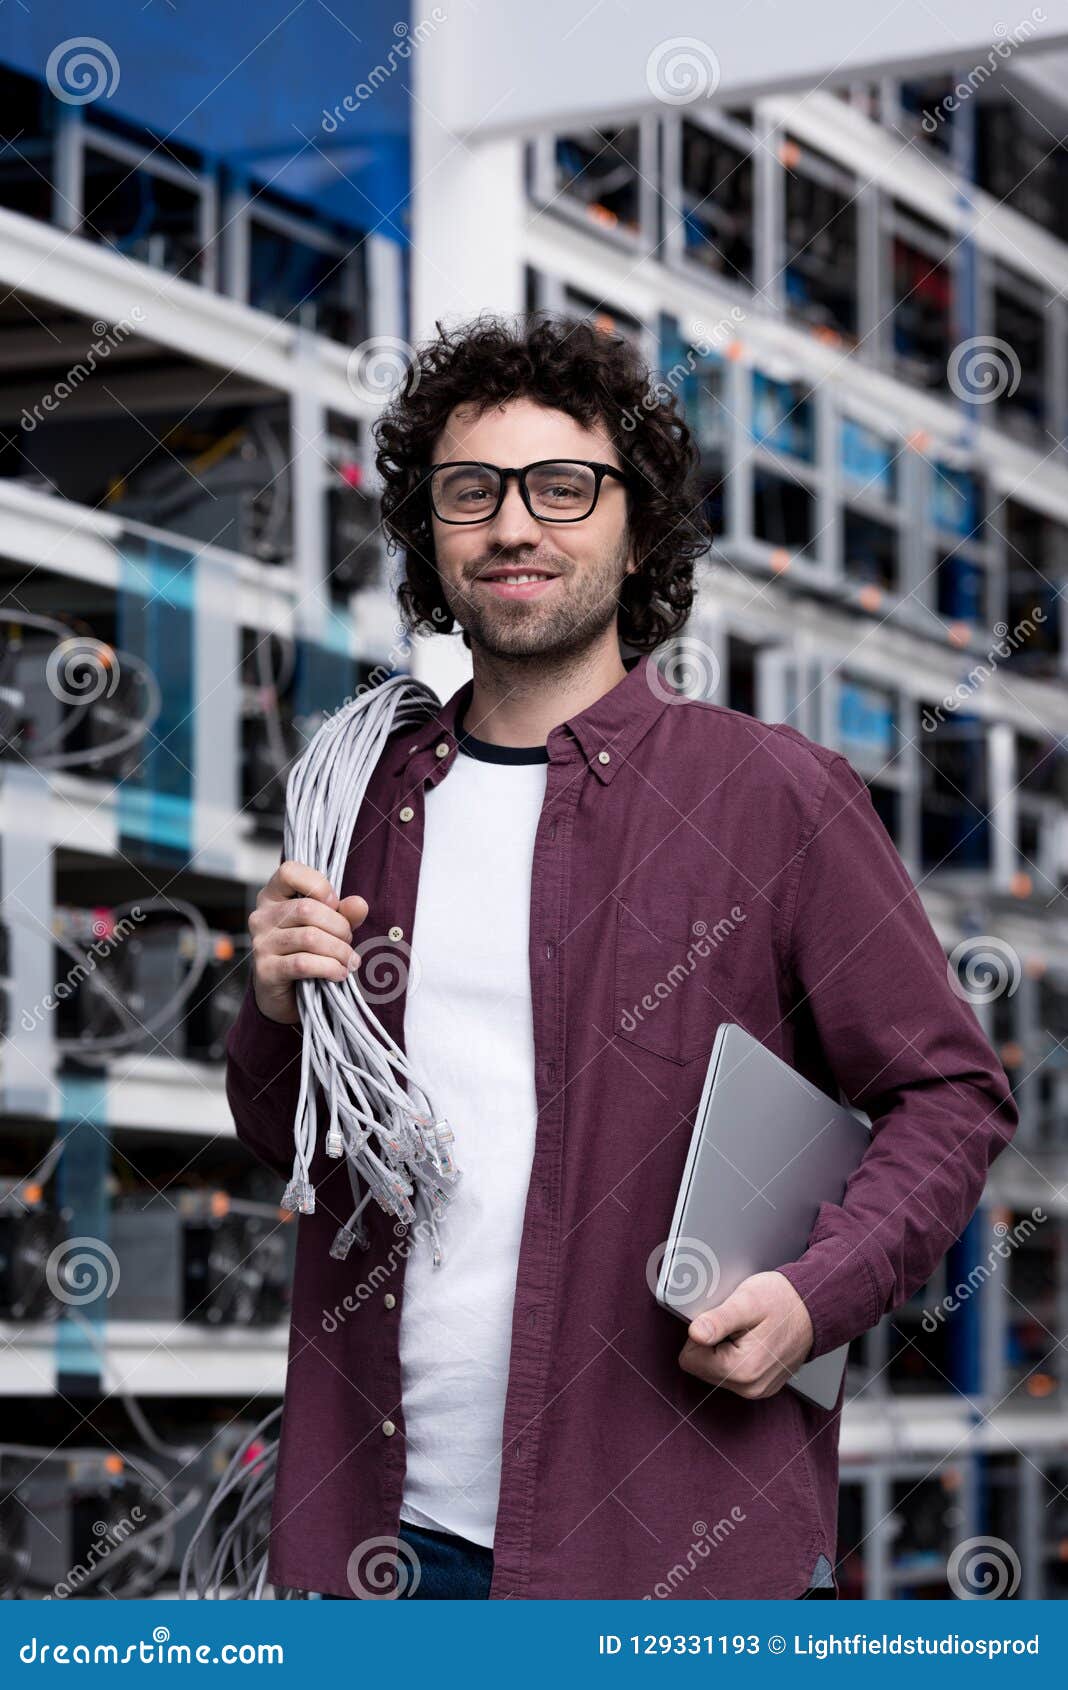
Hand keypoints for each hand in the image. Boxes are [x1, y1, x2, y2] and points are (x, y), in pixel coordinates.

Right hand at [248, 860, 369, 1025]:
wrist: (287, 995)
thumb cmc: (307, 951)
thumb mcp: (329, 927)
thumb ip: (344, 913)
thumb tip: (359, 904)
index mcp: (273, 896)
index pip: (288, 871)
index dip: (318, 884)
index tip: (334, 904)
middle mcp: (261, 916)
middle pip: (307, 909)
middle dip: (339, 926)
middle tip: (348, 941)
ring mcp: (261, 944)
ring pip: (310, 938)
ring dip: (339, 951)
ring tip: (349, 960)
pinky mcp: (265, 970)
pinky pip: (304, 964)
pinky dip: (329, 968)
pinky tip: (339, 974)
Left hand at [678, 1271, 813, 1398]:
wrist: (814, 1308)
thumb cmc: (782, 1300)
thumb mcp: (747, 1301)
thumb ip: (719, 1320)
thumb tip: (695, 1334)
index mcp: (742, 1370)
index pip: (689, 1359)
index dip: (700, 1334)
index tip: (721, 1322)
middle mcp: (749, 1387)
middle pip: (700, 1367)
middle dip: (711, 1343)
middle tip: (735, 1325)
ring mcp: (756, 1389)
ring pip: (713, 1371)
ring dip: (722, 1349)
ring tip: (744, 1331)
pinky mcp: (760, 1386)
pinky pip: (730, 1374)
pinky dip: (734, 1356)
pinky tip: (751, 1340)